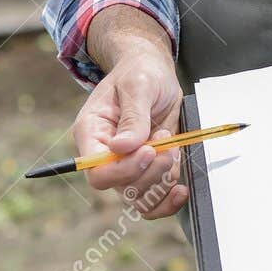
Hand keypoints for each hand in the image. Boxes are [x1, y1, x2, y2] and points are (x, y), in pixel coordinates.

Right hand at [71, 42, 186, 218]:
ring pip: (139, 198)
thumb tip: (122, 147)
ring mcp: (126, 165)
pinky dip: (168, 199)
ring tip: (173, 150)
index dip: (124, 169)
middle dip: (151, 172)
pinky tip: (180, 188)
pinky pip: (153, 200)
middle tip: (168, 144)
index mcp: (91, 133)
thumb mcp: (138, 85)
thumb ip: (132, 117)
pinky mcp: (146, 170)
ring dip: (162, 182)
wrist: (153, 70)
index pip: (97, 170)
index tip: (150, 149)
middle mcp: (105, 155)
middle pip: (121, 187)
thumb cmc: (140, 71)